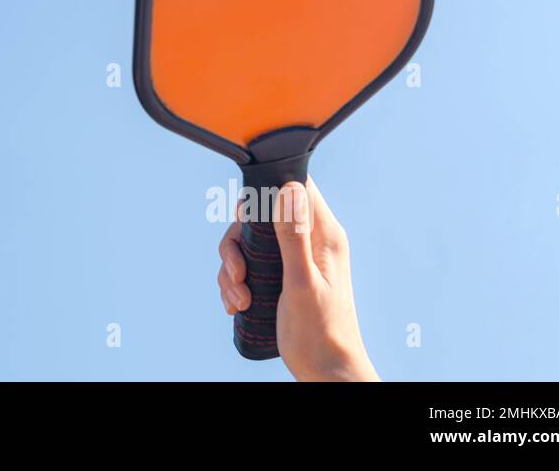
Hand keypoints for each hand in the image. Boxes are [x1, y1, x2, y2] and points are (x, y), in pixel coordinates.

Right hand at [217, 178, 378, 381]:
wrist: (326, 373)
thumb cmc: (321, 333)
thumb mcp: (301, 283)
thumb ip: (294, 236)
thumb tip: (289, 187)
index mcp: (324, 235)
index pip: (294, 186)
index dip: (263, 194)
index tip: (245, 222)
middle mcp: (310, 241)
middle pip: (258, 218)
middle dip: (237, 246)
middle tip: (237, 275)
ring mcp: (294, 259)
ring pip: (248, 244)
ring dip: (233, 271)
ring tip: (239, 300)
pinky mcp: (281, 277)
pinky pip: (248, 266)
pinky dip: (235, 283)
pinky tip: (236, 305)